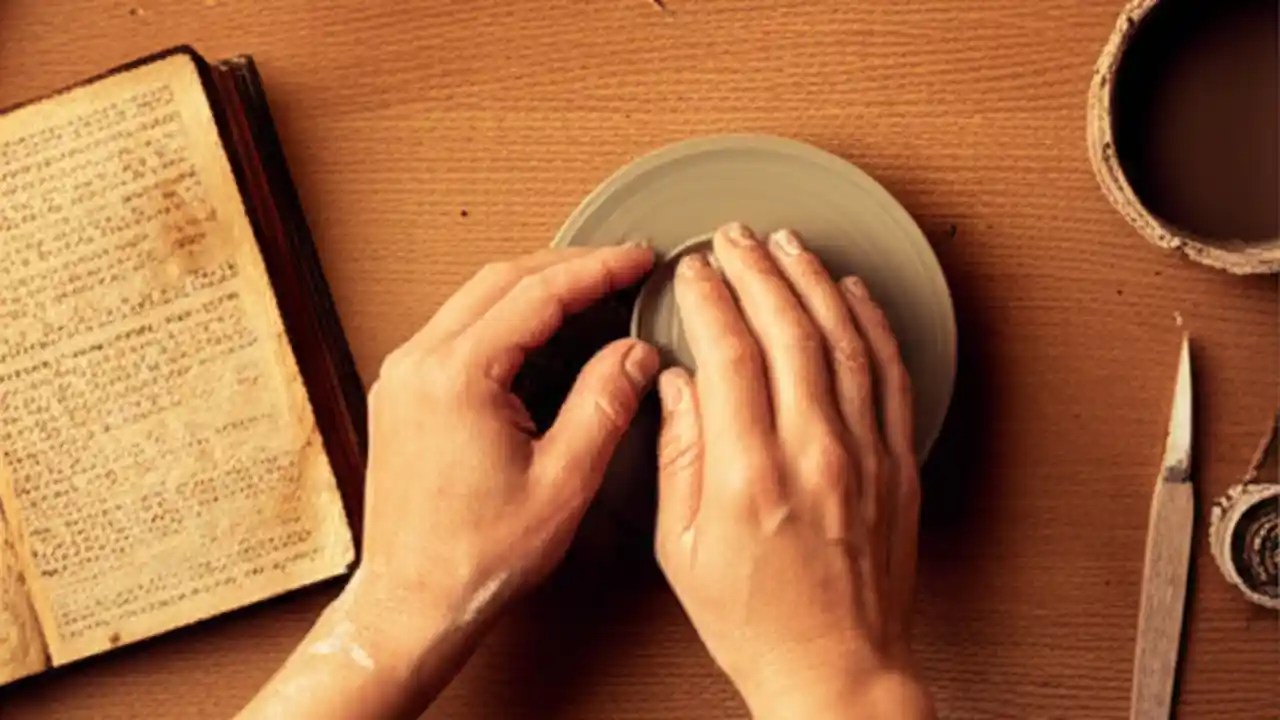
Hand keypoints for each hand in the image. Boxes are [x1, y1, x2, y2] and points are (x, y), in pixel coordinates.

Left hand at [241, 245, 659, 719]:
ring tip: (593, 289)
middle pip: (502, 278)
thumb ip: (604, 405)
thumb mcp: (563, 483)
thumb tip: (635, 353)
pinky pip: (459, 328)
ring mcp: (404, 375)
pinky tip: (543, 330)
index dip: (597, 269)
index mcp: (456, 375)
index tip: (638, 258)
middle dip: (569, 265)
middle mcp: (418, 362)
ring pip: (477, 298)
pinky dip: (507, 316)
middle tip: (622, 264)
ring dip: (536, 286)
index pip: (538, 292)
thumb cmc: (477, 557)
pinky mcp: (403, 393)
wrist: (412, 602)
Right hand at [654, 223, 932, 718]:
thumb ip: (678, 455)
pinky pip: (889, 374)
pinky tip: (852, 293)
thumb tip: (679, 386)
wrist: (832, 668)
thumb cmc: (754, 620)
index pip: (728, 352)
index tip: (695, 271)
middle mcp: (810, 454)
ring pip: (842, 339)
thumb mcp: (680, 548)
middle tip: (736, 237)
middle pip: (787, 329)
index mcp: (747, 475)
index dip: (709, 298)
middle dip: (757, 269)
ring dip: (813, 279)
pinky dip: (871, 323)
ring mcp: (862, 455)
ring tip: (789, 244)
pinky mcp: (896, 465)